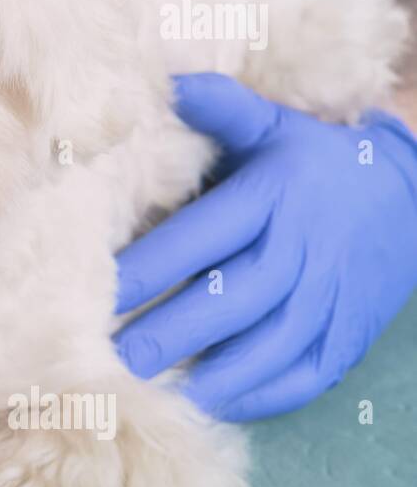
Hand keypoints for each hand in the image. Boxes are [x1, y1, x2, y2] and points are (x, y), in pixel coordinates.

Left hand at [114, 73, 416, 420]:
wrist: (412, 196)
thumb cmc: (318, 162)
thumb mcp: (276, 126)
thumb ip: (223, 108)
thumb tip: (168, 82)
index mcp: (272, 200)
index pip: (201, 238)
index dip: (150, 266)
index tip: (100, 289)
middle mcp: (299, 253)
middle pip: (229, 300)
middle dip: (170, 331)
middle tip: (115, 356)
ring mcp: (327, 301)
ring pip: (266, 348)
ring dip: (211, 374)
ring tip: (156, 393)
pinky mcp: (344, 339)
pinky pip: (301, 377)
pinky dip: (259, 395)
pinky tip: (212, 404)